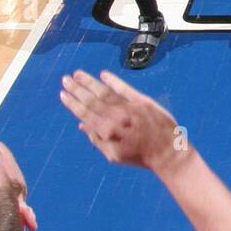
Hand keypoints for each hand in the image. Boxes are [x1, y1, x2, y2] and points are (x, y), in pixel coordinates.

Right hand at [59, 70, 190, 172]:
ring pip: (104, 92)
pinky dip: (113, 80)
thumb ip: (97, 140)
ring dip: (89, 82)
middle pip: (91, 100)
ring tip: (77, 74)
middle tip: (65, 79)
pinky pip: (124, 88)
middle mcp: (115, 117)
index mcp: (106, 131)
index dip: (72, 103)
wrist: (167, 153)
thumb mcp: (114, 155)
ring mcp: (129, 108)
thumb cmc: (140, 157)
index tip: (62, 94)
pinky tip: (103, 74)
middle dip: (77, 89)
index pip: (85, 113)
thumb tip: (82, 126)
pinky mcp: (142, 101)